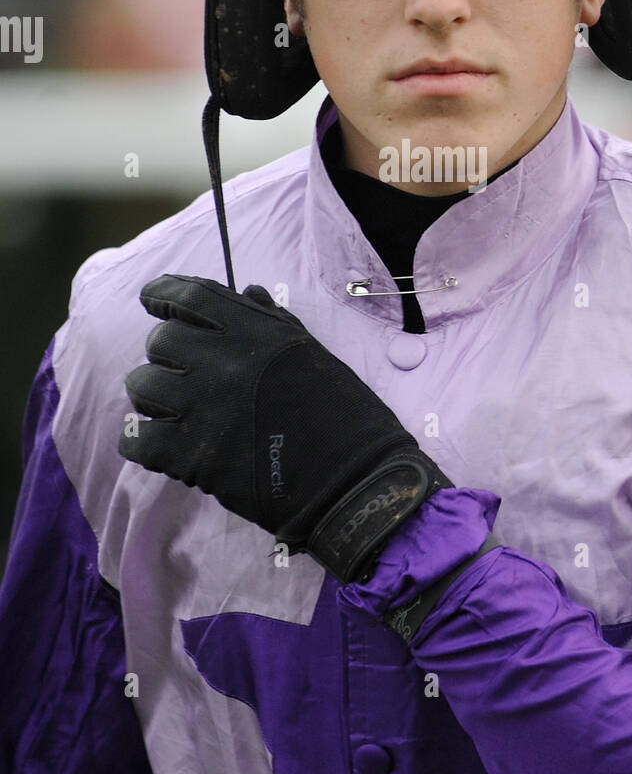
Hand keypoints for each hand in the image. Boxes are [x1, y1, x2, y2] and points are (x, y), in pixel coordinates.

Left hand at [120, 274, 451, 582]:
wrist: (353, 481)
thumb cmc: (343, 414)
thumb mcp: (310, 351)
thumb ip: (270, 320)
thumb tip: (243, 293)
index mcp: (257, 331)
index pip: (190, 295)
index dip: (163, 292)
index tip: (153, 298)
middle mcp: (224, 362)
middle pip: (161, 341)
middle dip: (166, 353)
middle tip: (182, 371)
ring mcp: (204, 409)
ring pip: (142, 385)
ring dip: (152, 395)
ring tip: (170, 407)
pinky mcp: (193, 457)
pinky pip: (137, 438)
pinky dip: (140, 439)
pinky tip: (156, 441)